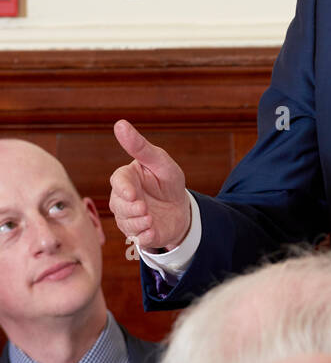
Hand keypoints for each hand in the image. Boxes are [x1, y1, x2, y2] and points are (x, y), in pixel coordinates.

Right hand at [109, 120, 190, 251]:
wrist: (182, 208)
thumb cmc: (168, 180)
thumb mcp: (160, 161)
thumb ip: (140, 147)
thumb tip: (120, 124)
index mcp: (127, 178)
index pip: (118, 181)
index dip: (123, 188)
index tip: (133, 193)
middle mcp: (123, 199)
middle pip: (118, 205)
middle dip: (131, 208)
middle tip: (145, 208)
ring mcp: (129, 218)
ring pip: (126, 223)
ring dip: (138, 223)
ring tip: (151, 219)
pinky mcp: (139, 234)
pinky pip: (136, 238)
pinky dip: (144, 236)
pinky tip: (152, 231)